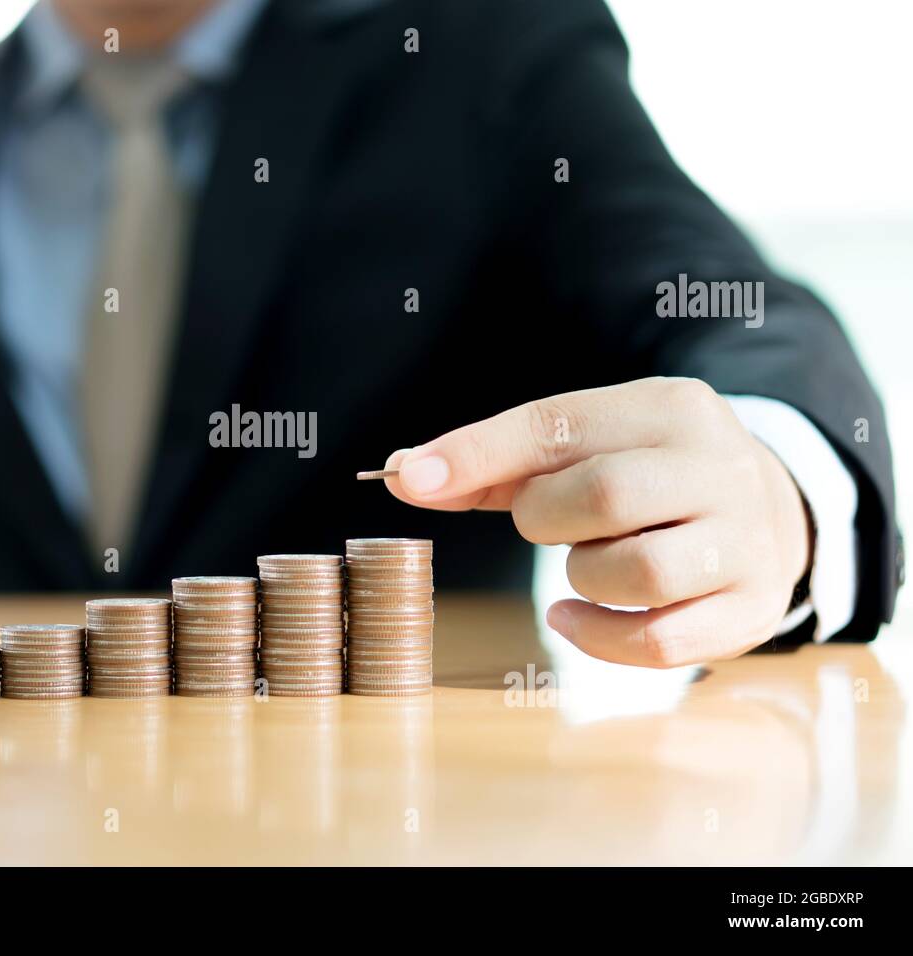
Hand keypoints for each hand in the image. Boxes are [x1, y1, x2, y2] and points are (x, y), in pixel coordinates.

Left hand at [383, 377, 811, 666]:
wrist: (765, 509)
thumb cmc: (642, 474)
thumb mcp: (584, 447)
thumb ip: (493, 463)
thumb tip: (403, 474)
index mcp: (670, 407)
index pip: (558, 424)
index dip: (477, 454)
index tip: (411, 478)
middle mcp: (720, 466)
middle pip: (605, 496)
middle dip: (546, 519)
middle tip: (544, 523)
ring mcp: (746, 540)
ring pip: (638, 572)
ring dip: (583, 575)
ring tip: (585, 561)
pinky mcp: (753, 608)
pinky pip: (662, 642)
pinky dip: (600, 637)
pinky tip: (574, 615)